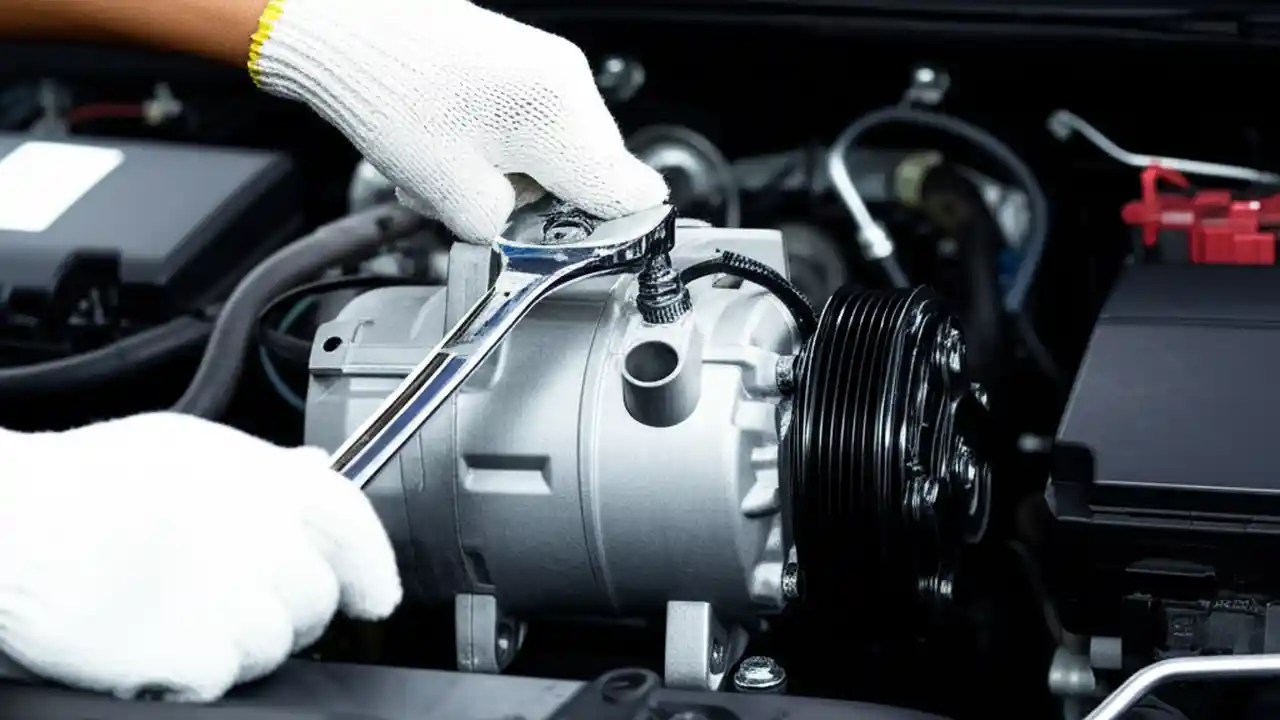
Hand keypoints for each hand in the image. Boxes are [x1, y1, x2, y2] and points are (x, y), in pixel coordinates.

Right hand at [0, 413, 400, 701]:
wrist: (14, 522)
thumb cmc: (87, 484)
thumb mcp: (187, 447)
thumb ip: (264, 466)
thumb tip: (317, 468)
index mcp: (263, 479)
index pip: (352, 525)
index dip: (372, 567)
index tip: (374, 595)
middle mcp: (259, 533)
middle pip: (318, 598)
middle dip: (294, 610)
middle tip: (242, 603)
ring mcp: (230, 594)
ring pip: (278, 645)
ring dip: (243, 643)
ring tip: (188, 617)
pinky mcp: (193, 649)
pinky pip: (226, 676)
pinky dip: (197, 671)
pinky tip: (162, 642)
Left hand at [251, 0, 667, 242]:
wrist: (350, 29)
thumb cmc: (392, 96)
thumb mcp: (451, 194)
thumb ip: (510, 229)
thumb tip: (531, 237)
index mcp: (561, 116)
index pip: (629, 192)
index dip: (608, 230)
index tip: (580, 245)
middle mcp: (568, 83)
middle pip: (589, 176)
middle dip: (541, 203)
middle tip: (483, 203)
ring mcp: (549, 67)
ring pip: (558, 153)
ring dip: (510, 176)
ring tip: (453, 170)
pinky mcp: (526, 62)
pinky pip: (535, 125)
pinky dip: (498, 147)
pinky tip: (452, 145)